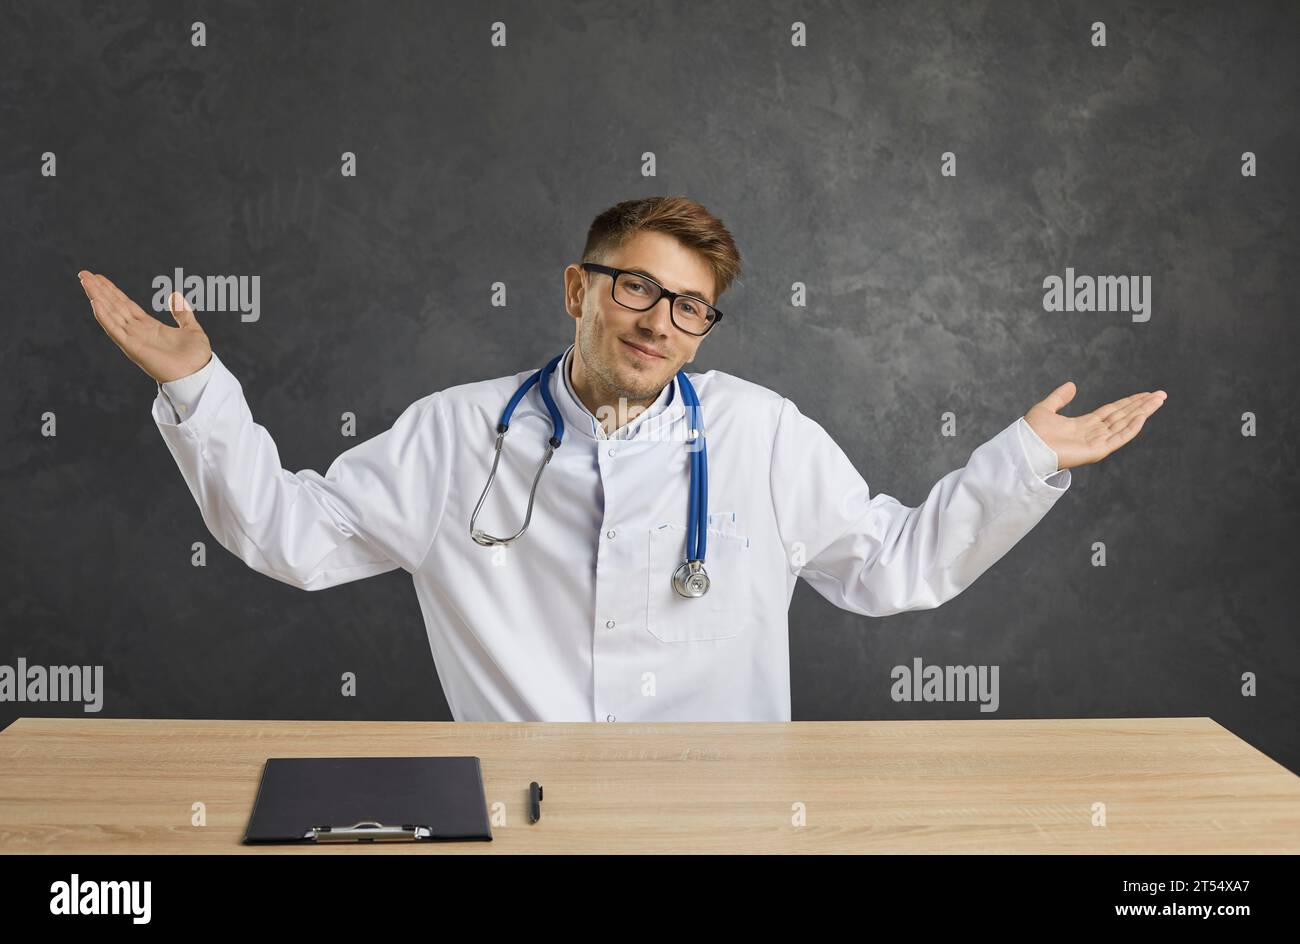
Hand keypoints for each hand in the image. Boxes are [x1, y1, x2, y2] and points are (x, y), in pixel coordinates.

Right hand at [79, 271, 211, 383]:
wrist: (199, 376)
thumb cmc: (196, 358)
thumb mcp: (191, 329)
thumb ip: (182, 313)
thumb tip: (175, 295)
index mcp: (149, 327)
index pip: (125, 305)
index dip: (112, 291)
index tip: (100, 278)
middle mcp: (138, 332)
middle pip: (114, 306)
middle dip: (99, 290)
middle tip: (84, 274)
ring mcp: (134, 339)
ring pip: (111, 314)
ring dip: (97, 298)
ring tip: (85, 282)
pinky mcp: (133, 348)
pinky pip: (115, 330)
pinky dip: (105, 317)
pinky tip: (95, 303)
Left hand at [1024, 382, 1167, 471]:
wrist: (1025, 447)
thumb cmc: (1031, 433)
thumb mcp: (1046, 409)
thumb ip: (1059, 398)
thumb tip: (1072, 385)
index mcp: (1083, 425)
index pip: (1112, 411)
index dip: (1128, 402)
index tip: (1144, 394)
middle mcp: (1093, 434)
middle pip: (1123, 416)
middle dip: (1141, 405)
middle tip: (1160, 394)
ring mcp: (1096, 443)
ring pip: (1125, 424)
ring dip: (1142, 412)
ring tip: (1158, 400)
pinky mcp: (1096, 451)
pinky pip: (1118, 438)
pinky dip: (1131, 427)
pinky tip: (1143, 416)